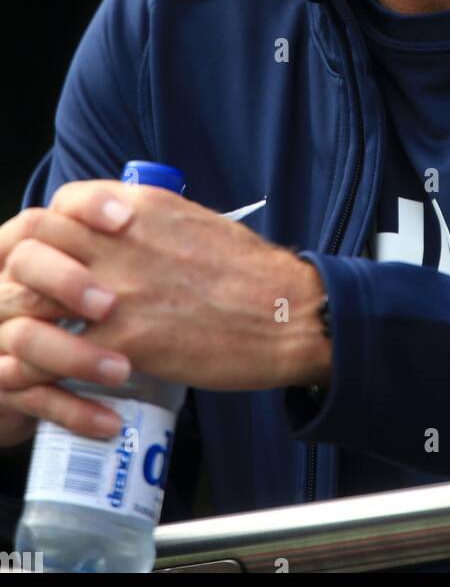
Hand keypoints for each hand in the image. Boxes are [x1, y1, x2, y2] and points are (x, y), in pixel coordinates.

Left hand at [1, 182, 329, 440]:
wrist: (287, 314)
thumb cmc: (252, 274)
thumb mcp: (195, 223)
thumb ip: (150, 225)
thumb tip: (123, 233)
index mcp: (141, 208)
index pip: (63, 204)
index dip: (51, 230)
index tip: (61, 256)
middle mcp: (122, 242)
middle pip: (33, 247)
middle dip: (24, 278)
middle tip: (39, 304)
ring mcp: (119, 291)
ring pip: (30, 301)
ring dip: (23, 323)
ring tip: (34, 342)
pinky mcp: (126, 340)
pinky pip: (53, 357)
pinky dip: (35, 372)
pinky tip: (40, 381)